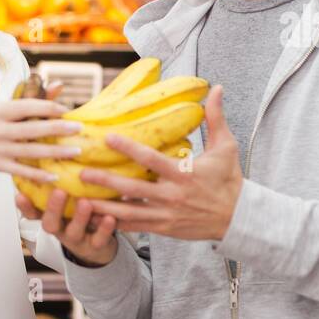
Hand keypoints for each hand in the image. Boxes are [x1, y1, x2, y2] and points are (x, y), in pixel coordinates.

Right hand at [0, 96, 82, 182]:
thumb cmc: (2, 122)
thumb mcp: (12, 107)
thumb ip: (36, 97)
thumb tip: (59, 84)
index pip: (26, 106)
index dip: (48, 108)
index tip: (68, 111)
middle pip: (30, 129)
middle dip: (56, 128)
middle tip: (78, 128)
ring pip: (29, 151)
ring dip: (54, 152)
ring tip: (76, 151)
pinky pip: (22, 171)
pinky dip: (39, 174)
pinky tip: (56, 175)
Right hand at [16, 187, 119, 265]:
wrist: (99, 245)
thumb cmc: (81, 216)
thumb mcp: (68, 202)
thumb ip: (60, 185)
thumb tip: (50, 154)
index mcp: (52, 217)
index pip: (33, 212)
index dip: (25, 206)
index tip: (20, 195)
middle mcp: (60, 229)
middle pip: (50, 223)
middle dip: (53, 208)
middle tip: (59, 191)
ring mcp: (77, 239)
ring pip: (74, 231)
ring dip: (79, 217)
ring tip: (85, 203)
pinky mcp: (95, 246)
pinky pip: (99, 239)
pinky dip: (104, 229)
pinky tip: (110, 217)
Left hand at [79, 85, 243, 240]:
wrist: (238, 218)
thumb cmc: (230, 180)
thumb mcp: (227, 147)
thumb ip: (216, 119)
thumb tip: (216, 89)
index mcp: (185, 174)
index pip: (152, 160)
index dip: (129, 149)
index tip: (107, 137)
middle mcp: (173, 196)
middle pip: (133, 189)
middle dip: (106, 182)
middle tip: (82, 173)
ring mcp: (166, 214)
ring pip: (129, 212)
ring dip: (104, 207)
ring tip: (80, 200)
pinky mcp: (163, 229)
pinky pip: (135, 227)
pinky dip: (115, 223)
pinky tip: (95, 218)